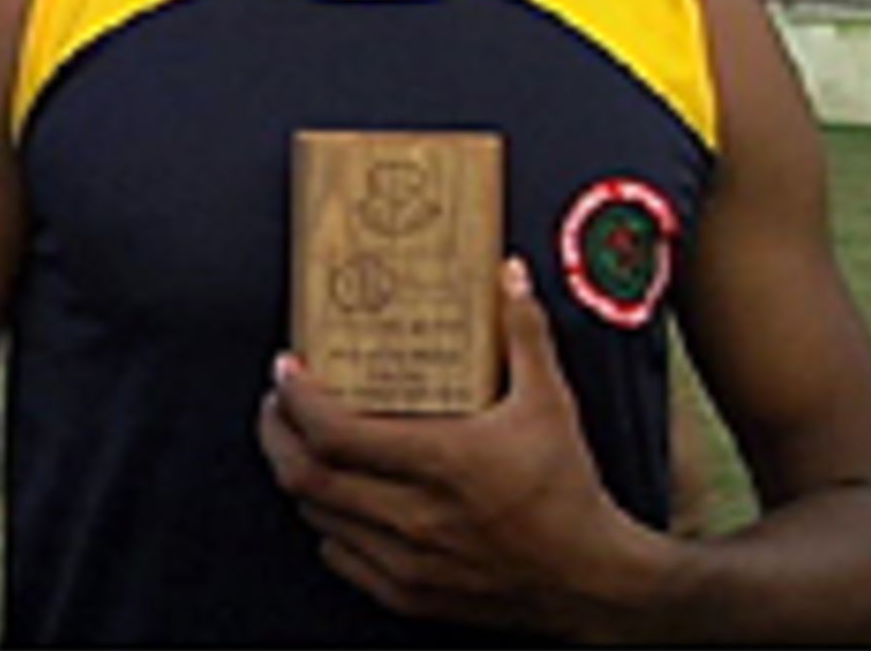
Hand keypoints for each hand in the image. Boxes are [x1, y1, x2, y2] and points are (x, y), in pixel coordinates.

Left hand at [258, 257, 662, 637]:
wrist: (592, 581)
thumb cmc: (569, 492)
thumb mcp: (550, 400)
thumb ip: (524, 331)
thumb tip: (509, 275)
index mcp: (440, 461)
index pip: (335, 432)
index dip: (297, 399)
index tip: (287, 370)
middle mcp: (413, 516)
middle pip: (307, 475)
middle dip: (278, 433)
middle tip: (278, 404)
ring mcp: (407, 562)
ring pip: (317, 516)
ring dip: (299, 475)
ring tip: (300, 441)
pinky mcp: (411, 595)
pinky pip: (342, 559)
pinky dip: (326, 523)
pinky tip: (335, 498)